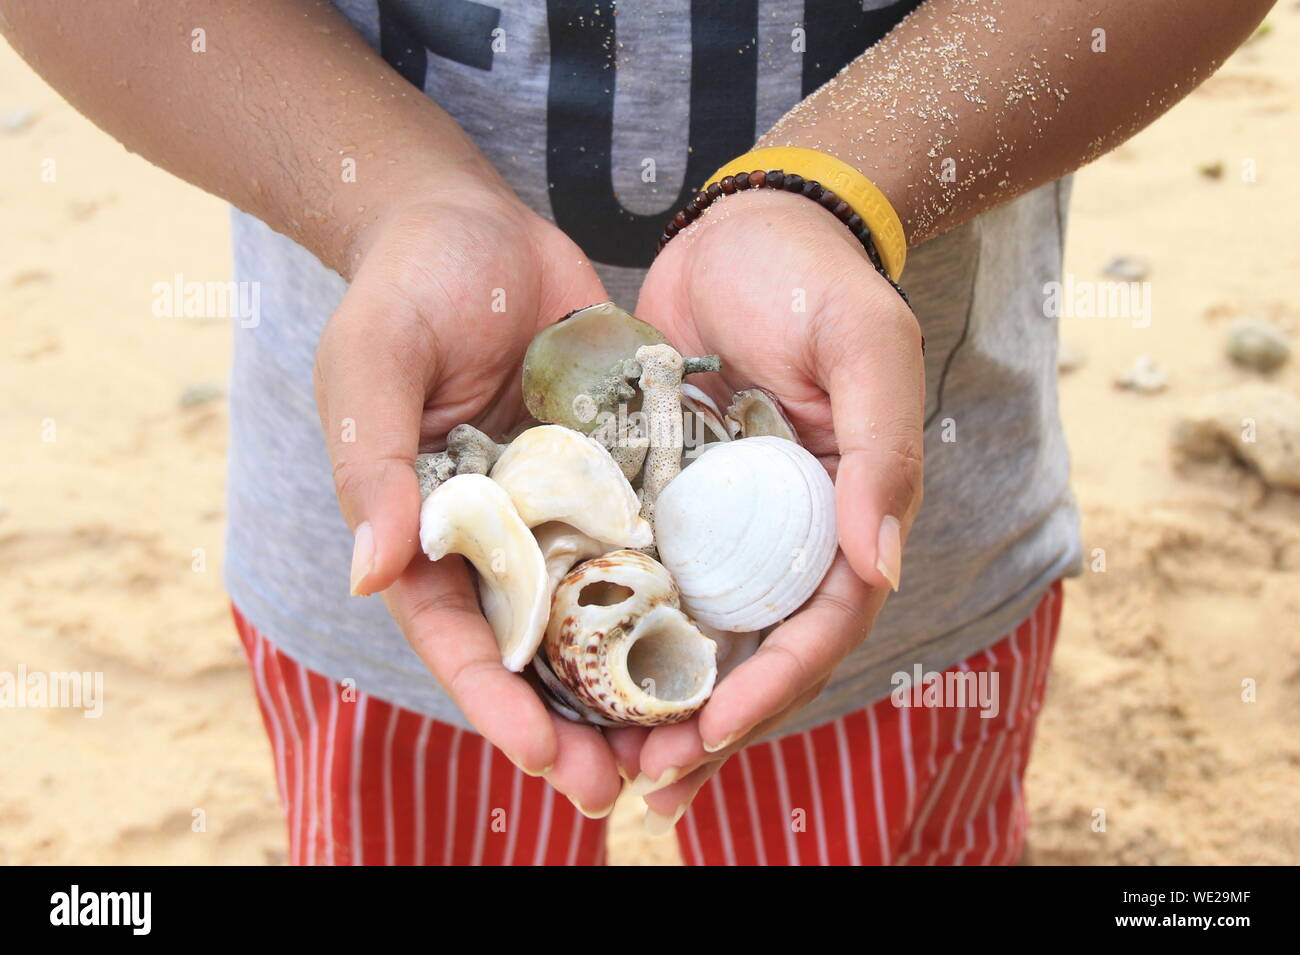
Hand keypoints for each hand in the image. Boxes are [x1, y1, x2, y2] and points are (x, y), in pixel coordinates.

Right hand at [313, 178, 622, 816]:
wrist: (473, 223)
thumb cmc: (404, 290)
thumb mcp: (372, 367)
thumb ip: (372, 467)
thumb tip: (372, 576)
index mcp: (425, 531)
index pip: (456, 635)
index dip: (495, 702)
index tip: (540, 759)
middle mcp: (496, 535)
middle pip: (533, 649)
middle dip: (570, 723)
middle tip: (616, 788)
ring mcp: (560, 509)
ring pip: (597, 615)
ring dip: (631, 681)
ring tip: (679, 744)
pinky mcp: (615, 474)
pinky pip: (646, 542)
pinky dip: (674, 595)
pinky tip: (720, 641)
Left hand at [614, 187, 924, 822]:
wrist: (749, 225)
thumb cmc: (818, 280)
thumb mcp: (865, 348)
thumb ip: (880, 452)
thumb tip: (878, 568)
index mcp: (842, 517)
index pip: (817, 629)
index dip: (771, 690)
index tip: (710, 734)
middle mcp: (782, 536)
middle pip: (751, 652)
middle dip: (705, 723)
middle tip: (648, 782)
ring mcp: (722, 522)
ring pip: (691, 631)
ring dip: (652, 696)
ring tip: (603, 757)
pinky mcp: (667, 497)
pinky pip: (639, 574)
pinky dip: (612, 625)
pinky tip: (567, 668)